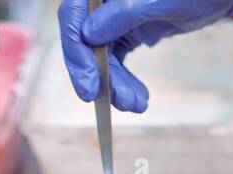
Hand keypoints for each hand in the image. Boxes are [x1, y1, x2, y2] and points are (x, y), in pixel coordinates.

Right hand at [59, 0, 232, 112]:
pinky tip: (137, 98)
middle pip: (83, 41)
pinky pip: (115, 60)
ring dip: (115, 84)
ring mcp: (114, 16)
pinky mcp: (127, 31)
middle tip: (114, 102)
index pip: (73, 15)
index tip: (89, 85)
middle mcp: (102, 1)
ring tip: (136, 104)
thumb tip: (87, 35)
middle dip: (98, 75)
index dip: (76, 52)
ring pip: (100, 56)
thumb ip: (121, 14)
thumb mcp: (158, 1)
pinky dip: (123, 81)